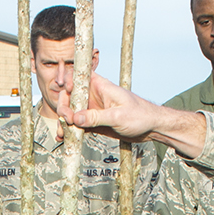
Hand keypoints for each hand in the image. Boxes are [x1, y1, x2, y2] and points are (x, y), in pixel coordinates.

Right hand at [70, 75, 207, 154]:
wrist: (151, 128)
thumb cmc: (140, 115)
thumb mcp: (118, 116)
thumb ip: (96, 117)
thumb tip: (75, 118)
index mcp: (100, 86)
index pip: (78, 76)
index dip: (68, 80)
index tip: (66, 91)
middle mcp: (93, 96)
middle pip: (70, 96)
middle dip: (64, 107)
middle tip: (67, 120)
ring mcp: (93, 110)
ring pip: (71, 112)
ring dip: (63, 122)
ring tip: (62, 133)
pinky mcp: (94, 122)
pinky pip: (77, 125)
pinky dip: (69, 131)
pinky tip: (64, 138)